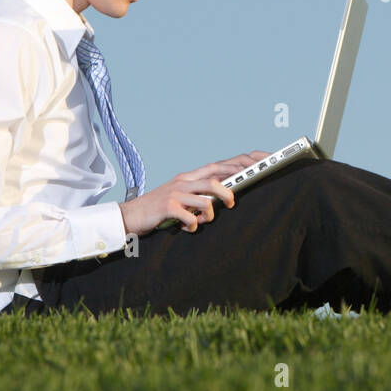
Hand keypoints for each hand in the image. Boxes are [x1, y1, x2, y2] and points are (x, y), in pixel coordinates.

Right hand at [119, 153, 272, 233]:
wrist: (131, 215)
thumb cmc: (161, 208)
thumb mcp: (182, 196)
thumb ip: (201, 193)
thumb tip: (226, 193)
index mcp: (190, 177)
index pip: (219, 165)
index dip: (239, 163)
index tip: (259, 163)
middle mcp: (184, 181)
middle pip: (215, 175)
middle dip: (232, 184)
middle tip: (237, 197)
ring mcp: (175, 192)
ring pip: (205, 194)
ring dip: (213, 207)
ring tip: (214, 214)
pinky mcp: (167, 207)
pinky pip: (189, 215)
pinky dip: (194, 224)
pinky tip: (190, 227)